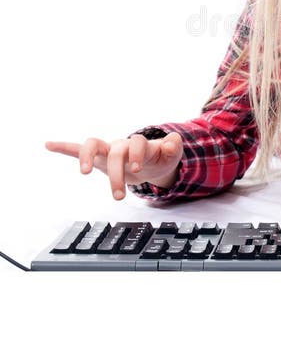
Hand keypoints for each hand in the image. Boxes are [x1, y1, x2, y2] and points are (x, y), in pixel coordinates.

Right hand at [45, 132, 183, 199]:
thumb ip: (173, 147)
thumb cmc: (157, 158)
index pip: (136, 142)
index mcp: (139, 144)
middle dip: (117, 173)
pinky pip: (77, 149)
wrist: (148, 162)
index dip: (136, 152)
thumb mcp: (170, 155)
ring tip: (84, 172)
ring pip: (93, 145)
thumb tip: (174, 141)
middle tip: (119, 196)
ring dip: (86, 156)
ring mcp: (107, 150)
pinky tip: (49, 145)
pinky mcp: (97, 158)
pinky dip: (63, 147)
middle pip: (116, 151)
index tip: (136, 167)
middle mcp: (120, 144)